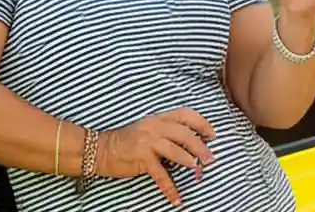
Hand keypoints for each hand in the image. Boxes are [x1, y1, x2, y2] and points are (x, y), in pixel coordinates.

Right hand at [96, 108, 215, 204]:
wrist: (102, 149)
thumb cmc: (127, 141)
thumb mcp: (148, 129)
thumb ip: (166, 132)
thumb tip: (190, 144)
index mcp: (158, 119)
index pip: (185, 114)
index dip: (201, 123)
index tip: (212, 134)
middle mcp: (155, 127)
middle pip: (184, 133)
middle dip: (200, 146)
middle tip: (210, 159)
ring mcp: (148, 142)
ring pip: (176, 150)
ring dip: (189, 161)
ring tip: (198, 170)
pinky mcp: (142, 158)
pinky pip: (161, 175)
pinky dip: (170, 189)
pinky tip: (177, 200)